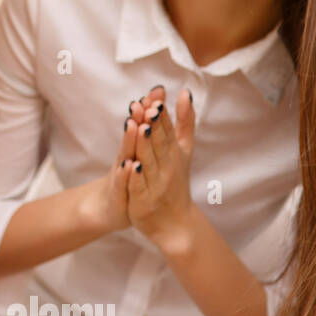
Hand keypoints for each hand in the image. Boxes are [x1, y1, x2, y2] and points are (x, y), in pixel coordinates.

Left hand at [126, 87, 197, 252]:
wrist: (175, 222)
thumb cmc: (176, 181)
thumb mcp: (182, 150)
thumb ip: (183, 122)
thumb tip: (185, 92)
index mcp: (175, 154)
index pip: (167, 131)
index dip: (162, 117)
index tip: (156, 100)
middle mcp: (168, 168)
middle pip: (159, 145)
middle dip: (154, 126)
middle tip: (149, 108)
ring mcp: (156, 185)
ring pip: (149, 162)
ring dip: (144, 146)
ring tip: (139, 128)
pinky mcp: (143, 201)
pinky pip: (139, 187)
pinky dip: (136, 176)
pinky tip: (131, 165)